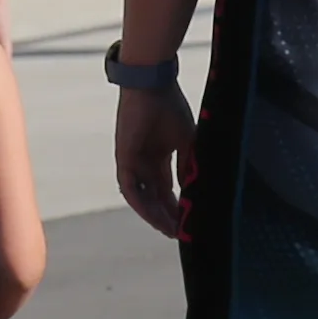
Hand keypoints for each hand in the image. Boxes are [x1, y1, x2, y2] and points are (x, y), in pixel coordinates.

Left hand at [113, 83, 196, 241]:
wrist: (153, 85)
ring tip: (169, 230)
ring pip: (141, 196)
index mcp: (158, 156)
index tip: (188, 221)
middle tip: (180, 233)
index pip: (167, 189)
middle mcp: (143, 162)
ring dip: (154, 215)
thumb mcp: (186, 141)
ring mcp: (132, 161)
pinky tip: (152, 216)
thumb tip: (193, 187)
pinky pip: (129, 188)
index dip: (177, 206)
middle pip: (154, 197)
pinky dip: (140, 203)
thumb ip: (188, 164)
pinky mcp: (123, 158)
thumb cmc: (170, 106)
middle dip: (167, 216)